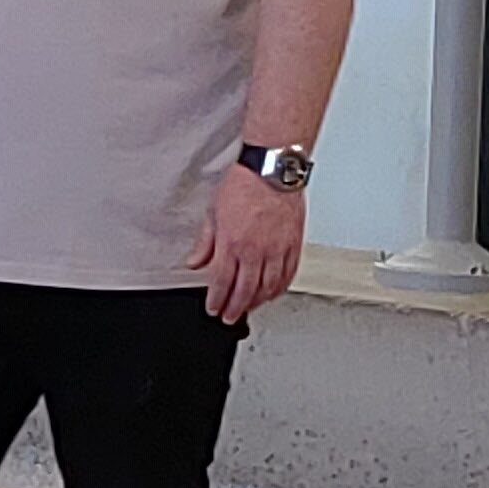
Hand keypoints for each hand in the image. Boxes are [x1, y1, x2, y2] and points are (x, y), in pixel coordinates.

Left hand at [189, 161, 306, 324]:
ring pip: (268, 288)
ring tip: (249, 308)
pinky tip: (272, 293)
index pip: (222, 282)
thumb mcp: (214, 212)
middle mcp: (255, 250)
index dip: (217, 300)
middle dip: (235, 308)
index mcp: (232, 243)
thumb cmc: (244, 184)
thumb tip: (195, 262)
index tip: (213, 308)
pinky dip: (279, 289)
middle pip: (245, 291)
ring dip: (257, 302)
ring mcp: (277, 250)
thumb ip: (205, 242)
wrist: (272, 170)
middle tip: (229, 317)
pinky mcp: (293, 245)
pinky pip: (287, 275)